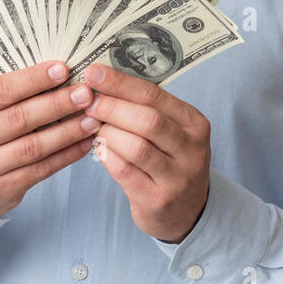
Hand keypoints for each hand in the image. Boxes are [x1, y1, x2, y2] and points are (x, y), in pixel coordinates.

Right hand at [0, 60, 96, 217]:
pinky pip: (40, 170)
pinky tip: (83, 143)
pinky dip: (65, 155)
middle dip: (57, 104)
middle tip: (85, 94)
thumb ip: (11, 96)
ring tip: (91, 119)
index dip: (33, 79)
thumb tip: (58, 74)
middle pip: (19, 118)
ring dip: (67, 132)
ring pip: (33, 147)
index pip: (1, 90)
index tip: (62, 69)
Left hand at [81, 63, 210, 242]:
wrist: (186, 211)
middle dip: (112, 108)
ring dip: (108, 133)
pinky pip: (125, 172)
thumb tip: (102, 81)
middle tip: (88, 103)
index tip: (93, 72)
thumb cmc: (169, 161)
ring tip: (93, 127)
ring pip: (136, 147)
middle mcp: (191, 149)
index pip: (155, 95)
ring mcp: (177, 177)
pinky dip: (107, 156)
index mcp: (194, 123)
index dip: (120, 83)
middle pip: (148, 120)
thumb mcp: (171, 132)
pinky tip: (99, 149)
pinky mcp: (158, 200)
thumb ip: (145, 109)